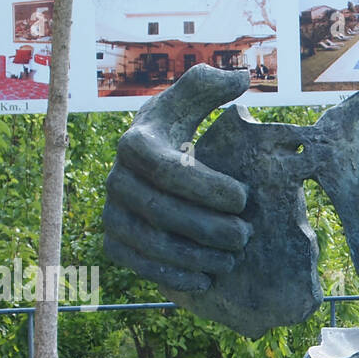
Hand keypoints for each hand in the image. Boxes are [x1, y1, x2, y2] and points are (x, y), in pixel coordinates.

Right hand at [103, 65, 251, 293]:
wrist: (145, 164)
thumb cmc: (176, 132)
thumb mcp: (188, 103)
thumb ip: (207, 86)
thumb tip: (240, 78)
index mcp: (135, 143)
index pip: (169, 170)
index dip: (207, 188)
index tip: (244, 198)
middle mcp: (116, 179)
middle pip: (163, 211)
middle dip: (209, 227)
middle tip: (246, 235)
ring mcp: (113, 213)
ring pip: (152, 242)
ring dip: (197, 256)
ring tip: (233, 259)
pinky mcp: (114, 242)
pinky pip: (140, 265)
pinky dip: (174, 275)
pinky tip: (206, 279)